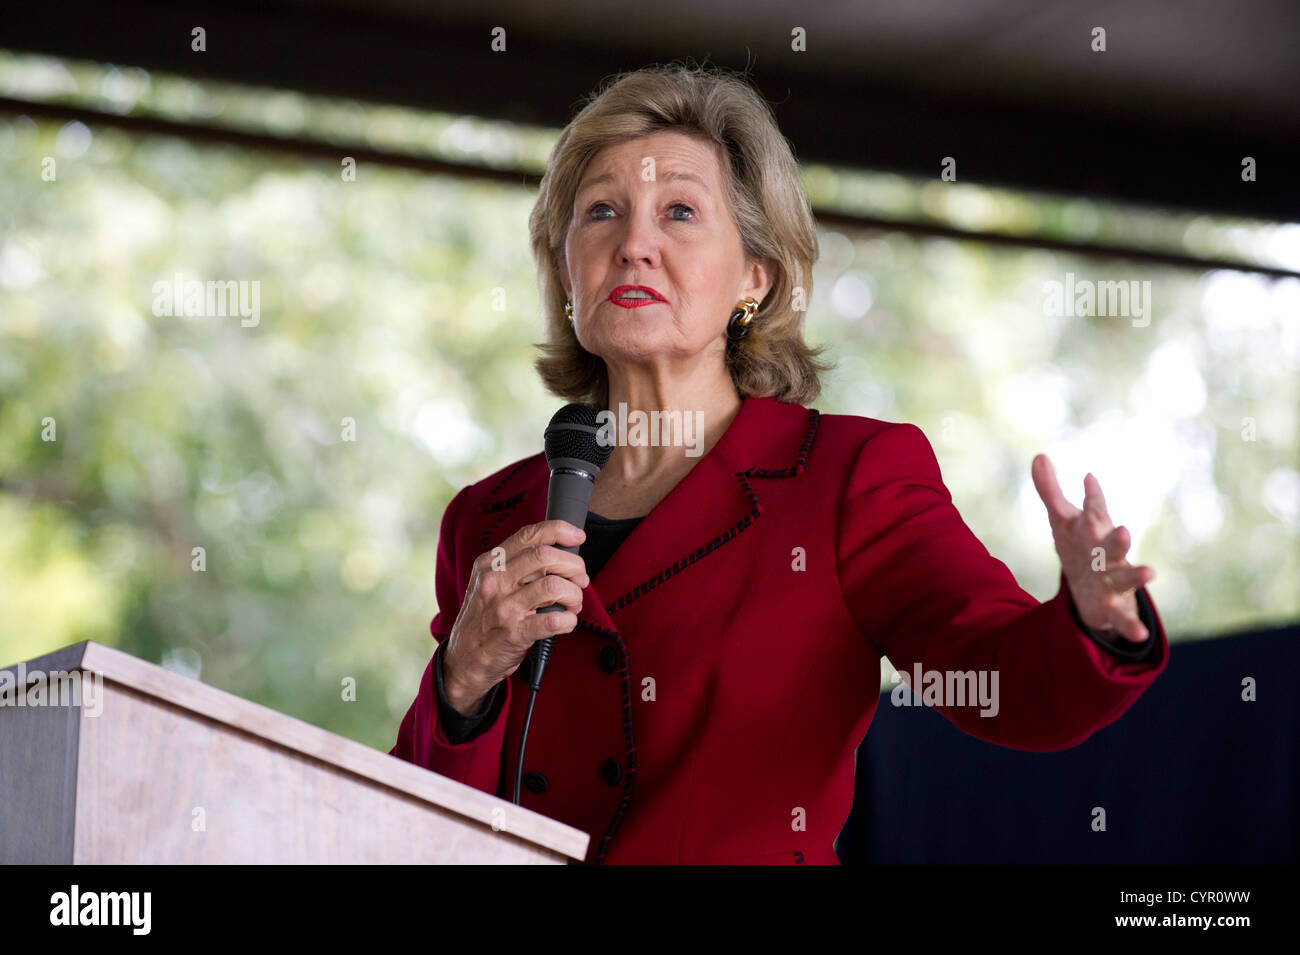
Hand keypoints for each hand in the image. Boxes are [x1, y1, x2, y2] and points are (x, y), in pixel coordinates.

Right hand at [442, 519, 589, 714]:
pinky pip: (554, 620)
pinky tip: (566, 622)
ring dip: (574, 594)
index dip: (559, 530)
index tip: (577, 536)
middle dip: (574, 565)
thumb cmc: (483, 619)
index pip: (528, 535)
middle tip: (580, 579)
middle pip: (546, 556)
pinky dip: (569, 620)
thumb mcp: (488, 583)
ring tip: (572, 603)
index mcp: (489, 563)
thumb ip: (516, 566)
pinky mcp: (515, 633)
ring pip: (554, 586)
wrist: (463, 660)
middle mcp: (494, 581)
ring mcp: (503, 607)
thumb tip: (559, 554)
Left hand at [1031, 454, 1154, 646]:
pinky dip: (1132, 626)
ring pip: (1126, 577)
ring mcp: (1114, 581)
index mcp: (1094, 532)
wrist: (1094, 591)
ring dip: (1137, 575)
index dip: (1090, 498)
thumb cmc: (1081, 547)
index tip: (1087, 479)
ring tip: (1151, 572)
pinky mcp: (1114, 607)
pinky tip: (1139, 634)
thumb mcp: (1062, 520)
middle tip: (1123, 529)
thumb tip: (1039, 456)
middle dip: (1117, 538)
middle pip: (1112, 545)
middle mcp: (1108, 555)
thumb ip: (1050, 490)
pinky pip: (1124, 618)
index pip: (1092, 513)